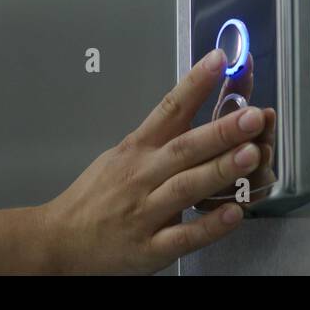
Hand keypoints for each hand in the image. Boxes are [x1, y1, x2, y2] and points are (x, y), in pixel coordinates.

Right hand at [39, 49, 267, 273]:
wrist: (58, 240)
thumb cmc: (93, 198)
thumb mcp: (120, 155)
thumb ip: (157, 137)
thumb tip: (193, 108)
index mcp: (137, 149)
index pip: (169, 109)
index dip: (194, 84)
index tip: (220, 61)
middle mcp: (142, 176)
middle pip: (184, 148)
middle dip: (220, 131)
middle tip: (251, 116)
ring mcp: (145, 212)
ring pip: (186, 187)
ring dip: (219, 170)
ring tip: (251, 155)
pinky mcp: (150, 248)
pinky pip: (183, 236)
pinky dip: (208, 226)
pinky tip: (234, 214)